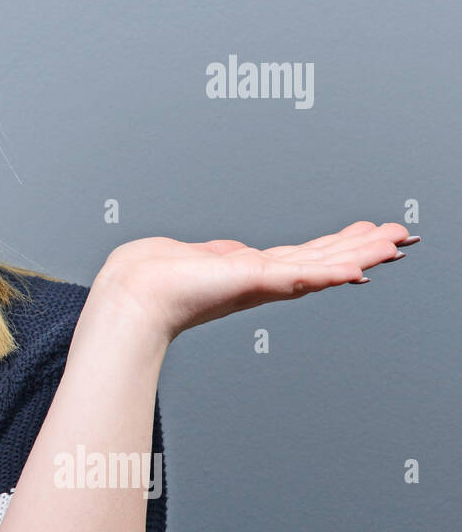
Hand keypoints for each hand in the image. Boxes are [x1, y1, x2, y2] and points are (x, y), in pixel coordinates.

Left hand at [95, 221, 417, 342]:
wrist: (130, 294)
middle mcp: (259, 279)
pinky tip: (360, 267)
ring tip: (396, 244)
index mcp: (246, 271)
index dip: (336, 248)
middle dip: (362, 248)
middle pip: (322, 260)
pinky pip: (300, 275)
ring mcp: (258, 282)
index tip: (367, 237)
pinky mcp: (252, 281)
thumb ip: (217, 253)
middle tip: (401, 237)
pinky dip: (331, 271)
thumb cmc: (146, 276)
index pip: (302, 257)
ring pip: (321, 266)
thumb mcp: (194, 255)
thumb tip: (227, 251)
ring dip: (360, 255)